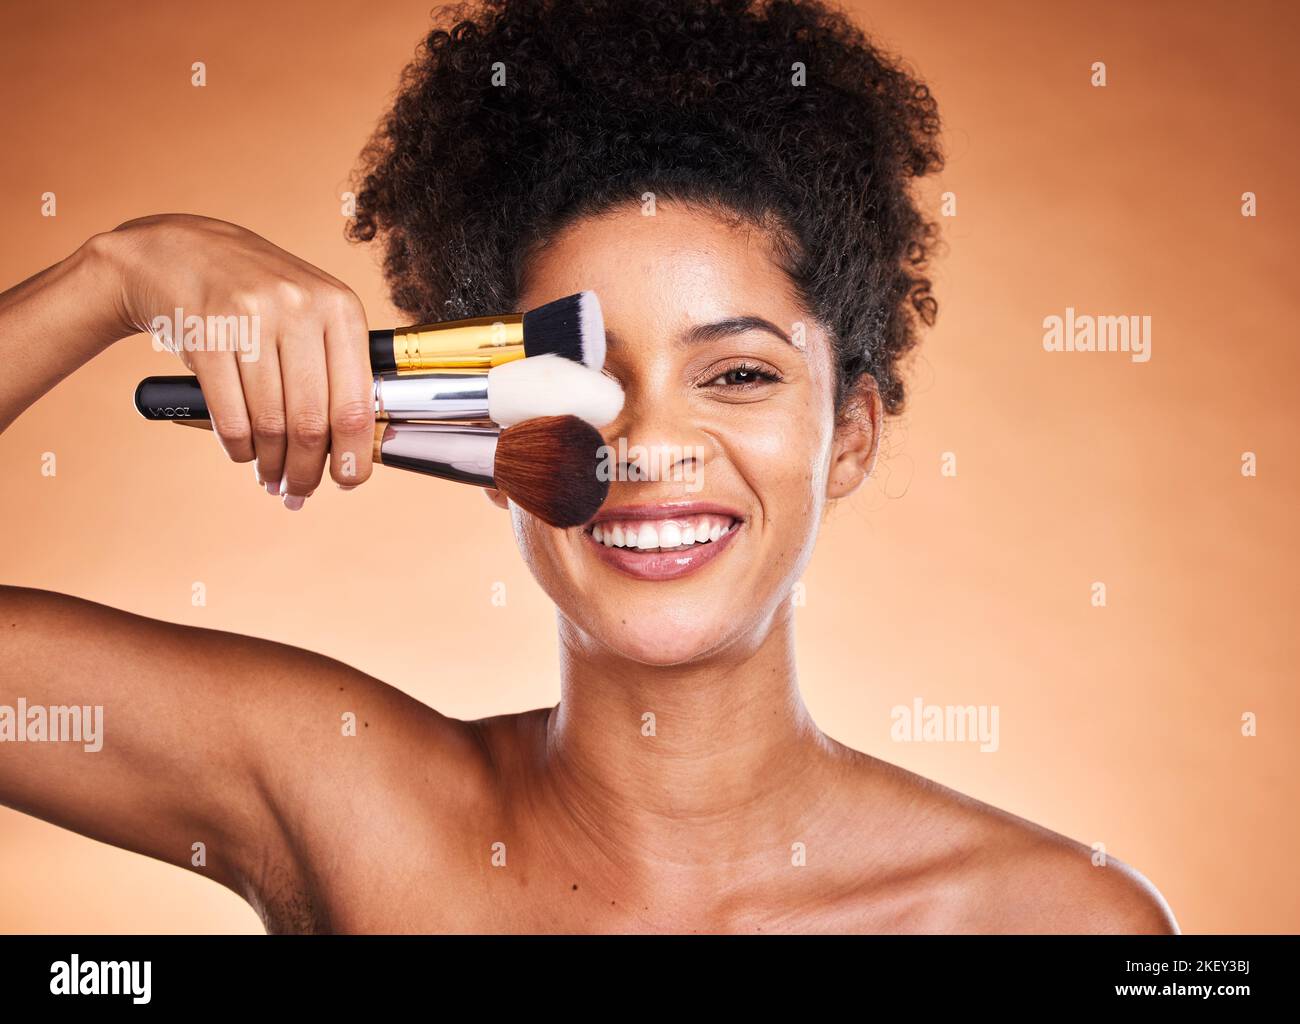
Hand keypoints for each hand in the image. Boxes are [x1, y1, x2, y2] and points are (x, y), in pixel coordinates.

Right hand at [109, 213, 373, 507]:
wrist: (179, 254)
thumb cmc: (260, 298)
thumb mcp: (311, 314)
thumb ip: (336, 370)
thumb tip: (354, 449)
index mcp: (340, 308)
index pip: (355, 404)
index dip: (354, 456)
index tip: (349, 481)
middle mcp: (300, 309)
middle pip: (311, 423)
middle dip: (307, 471)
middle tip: (299, 491)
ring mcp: (250, 319)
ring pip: (270, 425)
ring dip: (271, 465)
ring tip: (271, 478)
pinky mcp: (205, 335)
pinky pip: (230, 418)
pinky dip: (238, 448)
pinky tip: (243, 452)